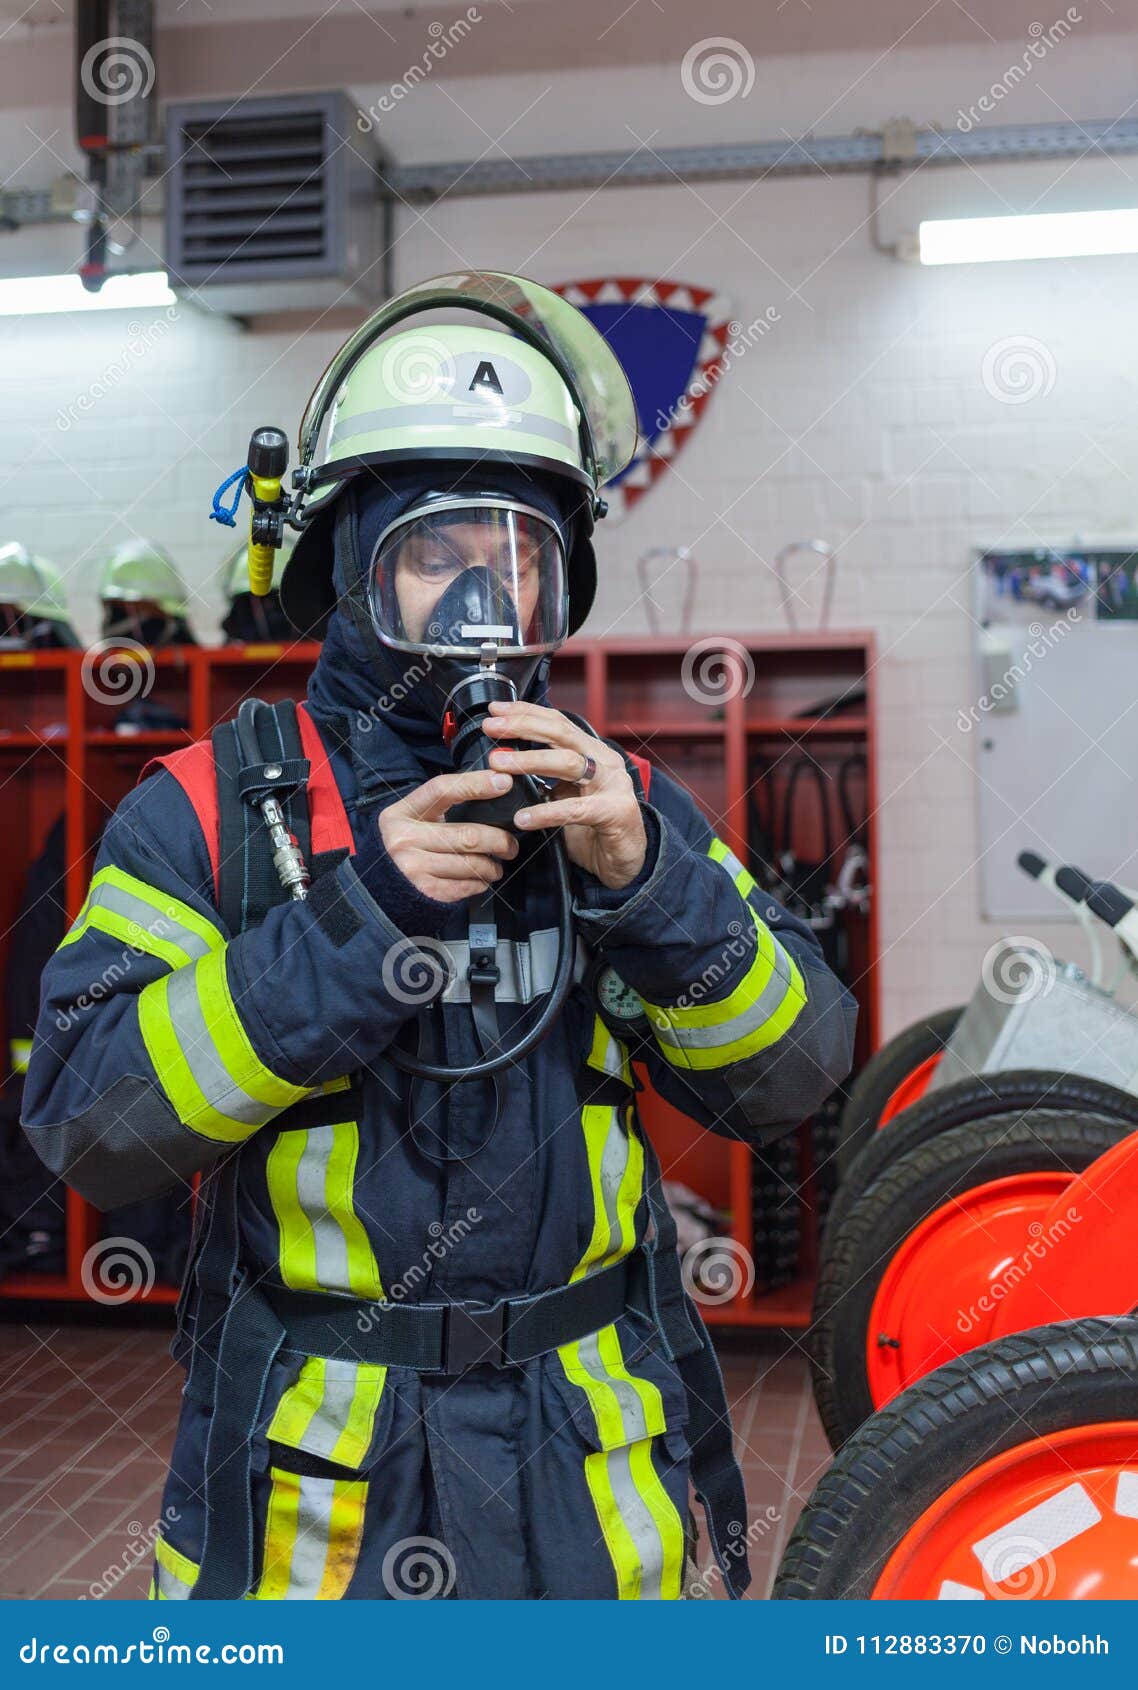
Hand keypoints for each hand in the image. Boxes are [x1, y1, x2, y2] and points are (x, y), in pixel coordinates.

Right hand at [378, 768, 519, 902]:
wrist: (379, 884)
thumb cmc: (406, 844)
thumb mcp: (413, 818)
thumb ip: (443, 806)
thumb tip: (492, 789)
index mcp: (402, 813)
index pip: (442, 790)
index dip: (475, 784)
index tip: (504, 782)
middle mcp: (404, 838)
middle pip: (468, 835)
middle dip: (499, 840)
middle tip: (510, 845)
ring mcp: (413, 867)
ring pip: (472, 864)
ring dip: (493, 867)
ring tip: (496, 866)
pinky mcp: (424, 891)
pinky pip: (465, 886)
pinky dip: (479, 883)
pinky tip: (479, 879)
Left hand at [482, 699, 648, 890]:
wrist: (626, 859)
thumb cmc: (593, 826)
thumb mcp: (565, 793)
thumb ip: (544, 775)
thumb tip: (502, 759)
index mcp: (592, 751)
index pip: (558, 722)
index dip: (526, 713)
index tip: (495, 711)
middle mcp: (604, 761)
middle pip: (561, 734)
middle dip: (523, 727)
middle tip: (492, 728)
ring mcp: (613, 785)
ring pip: (569, 763)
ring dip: (530, 760)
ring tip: (499, 765)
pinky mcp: (616, 812)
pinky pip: (576, 809)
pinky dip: (546, 812)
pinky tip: (523, 817)